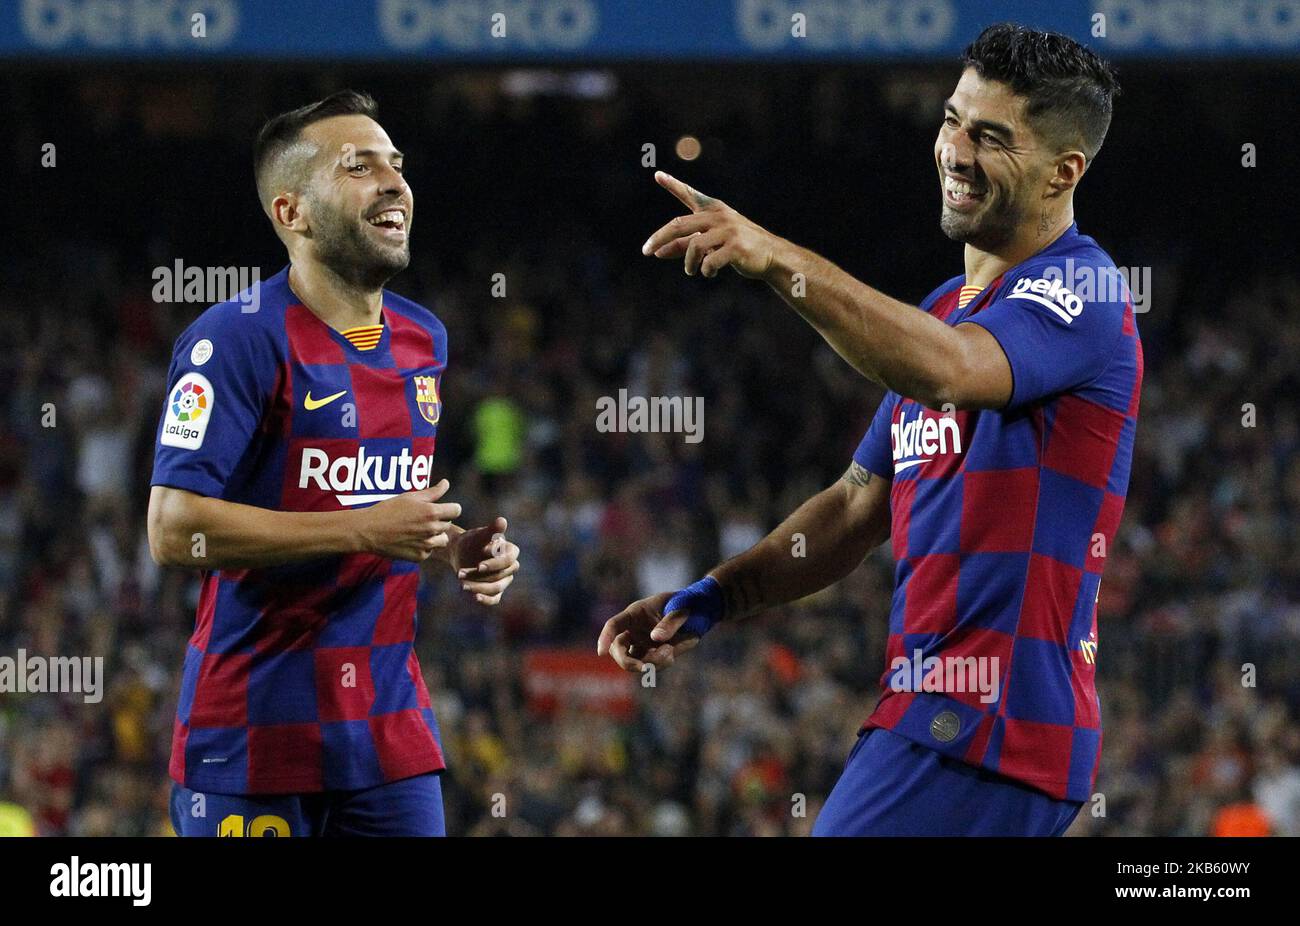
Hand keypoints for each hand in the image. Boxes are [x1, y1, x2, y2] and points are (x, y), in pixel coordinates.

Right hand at [358, 480, 460, 561]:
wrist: (369, 531)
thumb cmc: (388, 510)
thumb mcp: (410, 497)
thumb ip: (432, 492)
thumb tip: (446, 483)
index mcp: (431, 512)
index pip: (456, 510)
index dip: (450, 508)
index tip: (442, 508)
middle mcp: (432, 529)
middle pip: (448, 524)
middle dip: (439, 520)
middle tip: (421, 518)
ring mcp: (427, 545)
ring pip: (442, 540)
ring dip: (435, 535)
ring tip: (418, 530)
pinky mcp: (420, 556)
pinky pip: (430, 551)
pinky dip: (424, 546)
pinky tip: (411, 540)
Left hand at [451, 516, 519, 604]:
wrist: (459, 553)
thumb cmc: (471, 542)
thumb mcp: (479, 536)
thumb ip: (491, 531)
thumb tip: (502, 521)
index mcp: (510, 552)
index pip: (509, 560)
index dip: (495, 563)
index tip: (478, 565)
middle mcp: (510, 567)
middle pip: (501, 576)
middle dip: (480, 576)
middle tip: (460, 573)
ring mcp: (503, 580)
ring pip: (496, 588)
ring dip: (478, 587)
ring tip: (461, 584)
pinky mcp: (495, 591)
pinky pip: (494, 599)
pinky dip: (485, 599)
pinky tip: (474, 597)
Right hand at [597, 591, 702, 672]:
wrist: (700, 612)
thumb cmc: (687, 603)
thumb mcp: (681, 608)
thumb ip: (670, 622)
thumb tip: (655, 639)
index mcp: (635, 613)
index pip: (614, 625)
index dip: (605, 637)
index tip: (601, 653)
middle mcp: (634, 630)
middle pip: (618, 650)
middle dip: (628, 662)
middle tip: (646, 668)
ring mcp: (642, 644)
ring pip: (635, 662)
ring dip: (650, 663)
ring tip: (670, 652)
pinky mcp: (652, 654)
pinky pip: (650, 665)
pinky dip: (660, 663)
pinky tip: (672, 653)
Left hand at [641, 171, 777, 278]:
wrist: (771, 255)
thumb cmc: (738, 247)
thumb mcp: (710, 242)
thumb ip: (684, 245)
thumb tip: (657, 252)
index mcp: (714, 210)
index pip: (690, 195)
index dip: (673, 185)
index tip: (658, 175)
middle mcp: (719, 216)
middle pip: (680, 225)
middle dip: (659, 238)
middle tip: (646, 251)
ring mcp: (728, 231)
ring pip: (693, 247)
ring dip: (688, 263)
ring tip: (691, 271)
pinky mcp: (735, 247)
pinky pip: (709, 262)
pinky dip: (705, 270)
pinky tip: (710, 273)